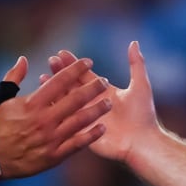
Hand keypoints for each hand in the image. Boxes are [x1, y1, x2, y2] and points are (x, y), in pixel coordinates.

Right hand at [0, 55, 109, 177]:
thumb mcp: (0, 98)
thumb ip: (13, 77)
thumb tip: (23, 59)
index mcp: (32, 103)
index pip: (60, 81)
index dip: (76, 69)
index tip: (88, 62)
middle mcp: (44, 119)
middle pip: (75, 99)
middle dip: (93, 88)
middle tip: (105, 81)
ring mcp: (51, 138)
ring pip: (80, 121)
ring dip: (97, 110)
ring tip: (109, 103)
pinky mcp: (54, 155)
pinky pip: (77, 144)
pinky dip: (91, 136)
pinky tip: (102, 128)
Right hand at [47, 41, 158, 165]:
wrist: (142, 142)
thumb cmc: (143, 115)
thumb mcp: (140, 86)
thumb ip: (136, 64)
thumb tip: (134, 42)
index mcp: (103, 91)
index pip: (83, 75)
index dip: (72, 64)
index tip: (60, 53)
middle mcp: (92, 103)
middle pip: (72, 85)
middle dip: (61, 72)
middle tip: (50, 60)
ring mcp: (86, 117)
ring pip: (66, 101)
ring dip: (55, 89)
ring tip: (42, 77)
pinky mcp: (82, 131)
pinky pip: (66, 119)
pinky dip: (56, 110)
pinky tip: (46, 102)